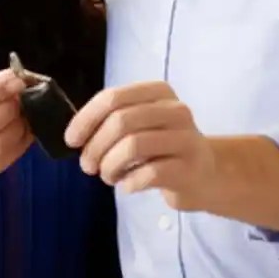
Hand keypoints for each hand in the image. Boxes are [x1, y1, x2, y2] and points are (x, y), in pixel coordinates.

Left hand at [64, 81, 215, 207]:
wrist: (207, 174)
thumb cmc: (163, 148)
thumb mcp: (141, 125)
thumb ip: (112, 122)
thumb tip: (75, 136)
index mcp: (158, 92)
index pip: (113, 97)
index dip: (86, 119)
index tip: (71, 140)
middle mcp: (176, 110)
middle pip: (121, 122)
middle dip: (95, 147)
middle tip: (87, 166)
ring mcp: (187, 139)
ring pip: (133, 146)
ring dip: (110, 166)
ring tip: (108, 176)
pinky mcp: (190, 168)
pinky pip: (149, 173)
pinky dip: (129, 182)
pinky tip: (127, 185)